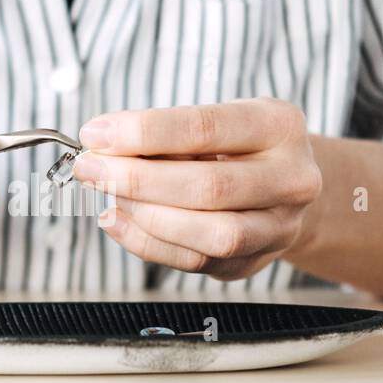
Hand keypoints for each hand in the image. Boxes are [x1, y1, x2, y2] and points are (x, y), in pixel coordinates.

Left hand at [72, 99, 321, 279]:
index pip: (205, 127)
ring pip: (209, 235)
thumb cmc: (240, 145)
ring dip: (144, 215)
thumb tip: (105, 145)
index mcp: (280, 127)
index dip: (144, 132)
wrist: (285, 186)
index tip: (97, 133)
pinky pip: (195, 262)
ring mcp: (278, 228)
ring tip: (107, 194)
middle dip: (136, 179)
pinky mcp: (253, 263)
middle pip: (208, 187)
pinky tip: (117, 220)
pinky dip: (146, 243)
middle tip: (91, 168)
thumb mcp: (218, 119)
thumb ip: (169, 132)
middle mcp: (291, 180)